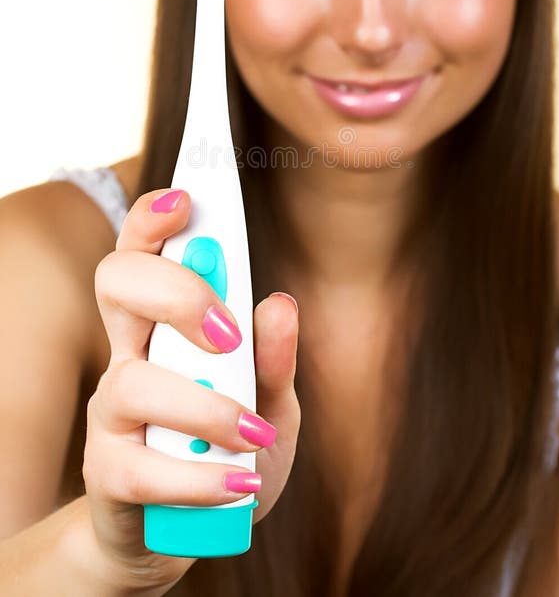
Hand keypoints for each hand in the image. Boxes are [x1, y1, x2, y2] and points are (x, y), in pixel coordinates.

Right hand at [83, 188, 299, 593]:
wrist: (187, 528)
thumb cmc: (227, 449)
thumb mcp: (269, 403)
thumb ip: (273, 360)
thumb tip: (280, 303)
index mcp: (165, 322)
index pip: (143, 250)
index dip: (154, 218)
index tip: (186, 199)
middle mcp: (130, 352)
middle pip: (118, 283)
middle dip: (175, 292)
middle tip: (228, 332)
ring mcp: (112, 412)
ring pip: (132, 381)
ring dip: (204, 407)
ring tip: (254, 435)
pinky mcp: (109, 473)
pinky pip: (142, 468)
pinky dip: (199, 477)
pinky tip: (237, 484)